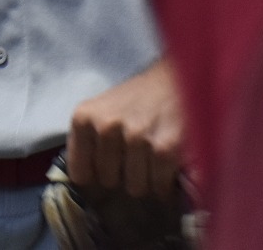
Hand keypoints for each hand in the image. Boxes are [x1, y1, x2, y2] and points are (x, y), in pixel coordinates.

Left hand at [67, 58, 182, 198]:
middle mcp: (106, 128)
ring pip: (136, 188)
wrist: (182, 74)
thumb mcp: (103, 111)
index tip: (110, 168)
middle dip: (124, 175)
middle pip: (109, 182)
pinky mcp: (165, 149)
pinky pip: (160, 186)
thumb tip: (86, 182)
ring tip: (155, 155)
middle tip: (137, 155)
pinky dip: (168, 182)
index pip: (80, 174)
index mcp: (84, 119)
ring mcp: (136, 138)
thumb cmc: (140, 97)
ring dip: (148, 180)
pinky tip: (171, 162)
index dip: (97, 176)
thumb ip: (89, 142)